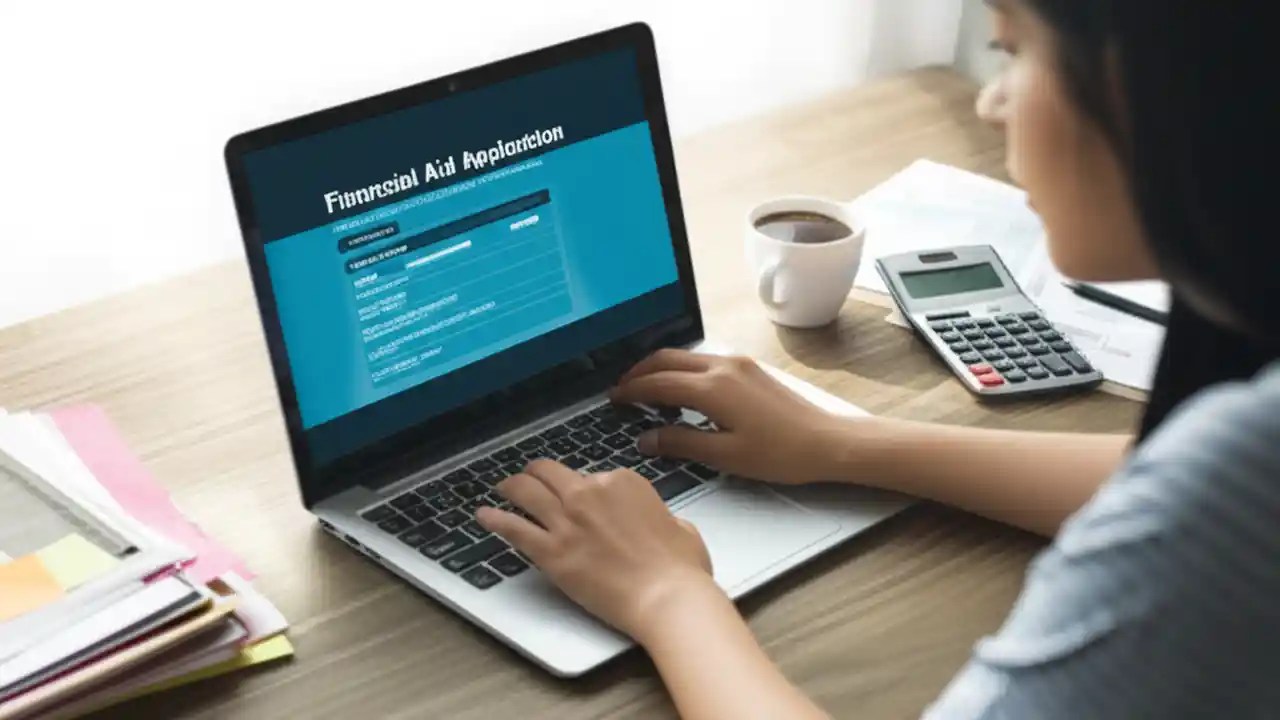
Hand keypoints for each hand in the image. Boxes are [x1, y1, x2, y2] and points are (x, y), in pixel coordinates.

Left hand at [476, 460, 716, 640]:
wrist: (666, 597)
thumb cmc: (680, 569)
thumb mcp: (682, 527)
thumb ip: (663, 516)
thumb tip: (661, 522)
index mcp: (622, 481)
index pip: (591, 476)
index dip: (585, 488)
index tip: (581, 499)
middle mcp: (590, 493)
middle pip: (551, 472)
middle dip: (538, 473)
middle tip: (530, 479)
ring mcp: (567, 521)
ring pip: (526, 492)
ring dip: (511, 487)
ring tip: (503, 489)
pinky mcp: (551, 552)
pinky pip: (513, 528)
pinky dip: (494, 519)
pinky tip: (483, 516)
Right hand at [611, 350, 848, 484]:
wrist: (827, 442)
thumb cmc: (780, 454)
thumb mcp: (725, 456)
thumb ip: (681, 443)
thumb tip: (646, 439)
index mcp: (713, 389)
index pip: (658, 383)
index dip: (631, 391)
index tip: (614, 399)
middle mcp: (722, 367)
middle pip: (666, 359)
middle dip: (640, 373)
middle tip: (623, 391)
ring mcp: (737, 364)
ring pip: (685, 357)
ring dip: (661, 369)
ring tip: (646, 392)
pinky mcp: (749, 368)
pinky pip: (704, 361)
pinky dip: (683, 371)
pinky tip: (682, 392)